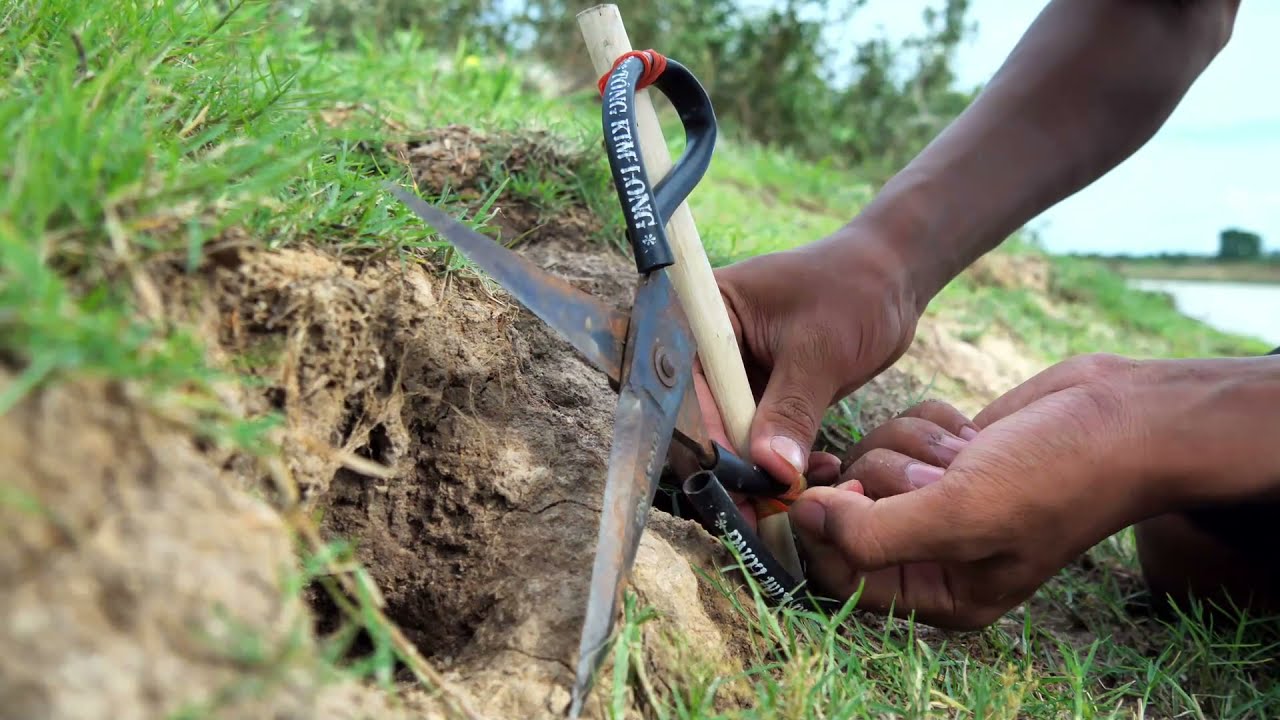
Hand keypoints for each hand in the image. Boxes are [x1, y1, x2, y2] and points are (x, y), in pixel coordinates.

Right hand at [694, 225, 922, 520]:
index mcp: (700, 317)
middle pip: (696, 422)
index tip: (737, 485)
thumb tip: (771, 471)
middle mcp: (705, 349)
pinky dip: (781, 465)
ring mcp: (732, 376)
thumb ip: (792, 409)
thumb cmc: (854, 289)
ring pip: (728, 440)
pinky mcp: (761, 397)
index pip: (684, 390)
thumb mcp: (820, 349)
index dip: (706, 440)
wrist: (892, 279)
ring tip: (797, 497)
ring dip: (758, 474)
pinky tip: (814, 474)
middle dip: (730, 469)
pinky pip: (759, 442)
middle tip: (761, 513)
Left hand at [789, 354, 1171, 628]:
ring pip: (867, 459)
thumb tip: (801, 516)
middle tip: (942, 472)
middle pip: (845, 509)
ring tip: (967, 451)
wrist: (1125, 419)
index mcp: (938, 593)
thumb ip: (872, 532)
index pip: (838, 575)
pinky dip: (929, 419)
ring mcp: (939, 498)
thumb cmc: (1054, 477)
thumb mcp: (961, 517)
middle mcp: (933, 552)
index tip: (839, 486)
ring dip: (911, 441)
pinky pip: (897, 426)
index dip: (824, 529)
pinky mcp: (945, 452)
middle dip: (887, 475)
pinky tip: (973, 431)